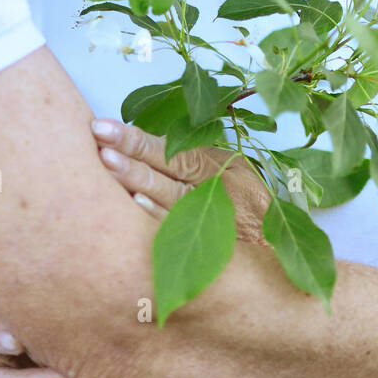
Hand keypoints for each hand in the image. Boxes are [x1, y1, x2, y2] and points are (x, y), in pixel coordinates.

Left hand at [91, 118, 271, 244]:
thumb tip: (141, 144)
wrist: (280, 250)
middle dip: (129, 156)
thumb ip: (194, 157)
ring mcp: (215, 218)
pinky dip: (156, 216)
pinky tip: (135, 203)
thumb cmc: (246, 204)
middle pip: (166, 170)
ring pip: (168, 197)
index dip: (136, 138)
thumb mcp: (231, 169)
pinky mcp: (212, 246)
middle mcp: (215, 187)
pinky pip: (179, 228)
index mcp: (216, 164)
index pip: (170, 149)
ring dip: (135, 181)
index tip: (103, 127)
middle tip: (97, 142)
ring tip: (105, 166)